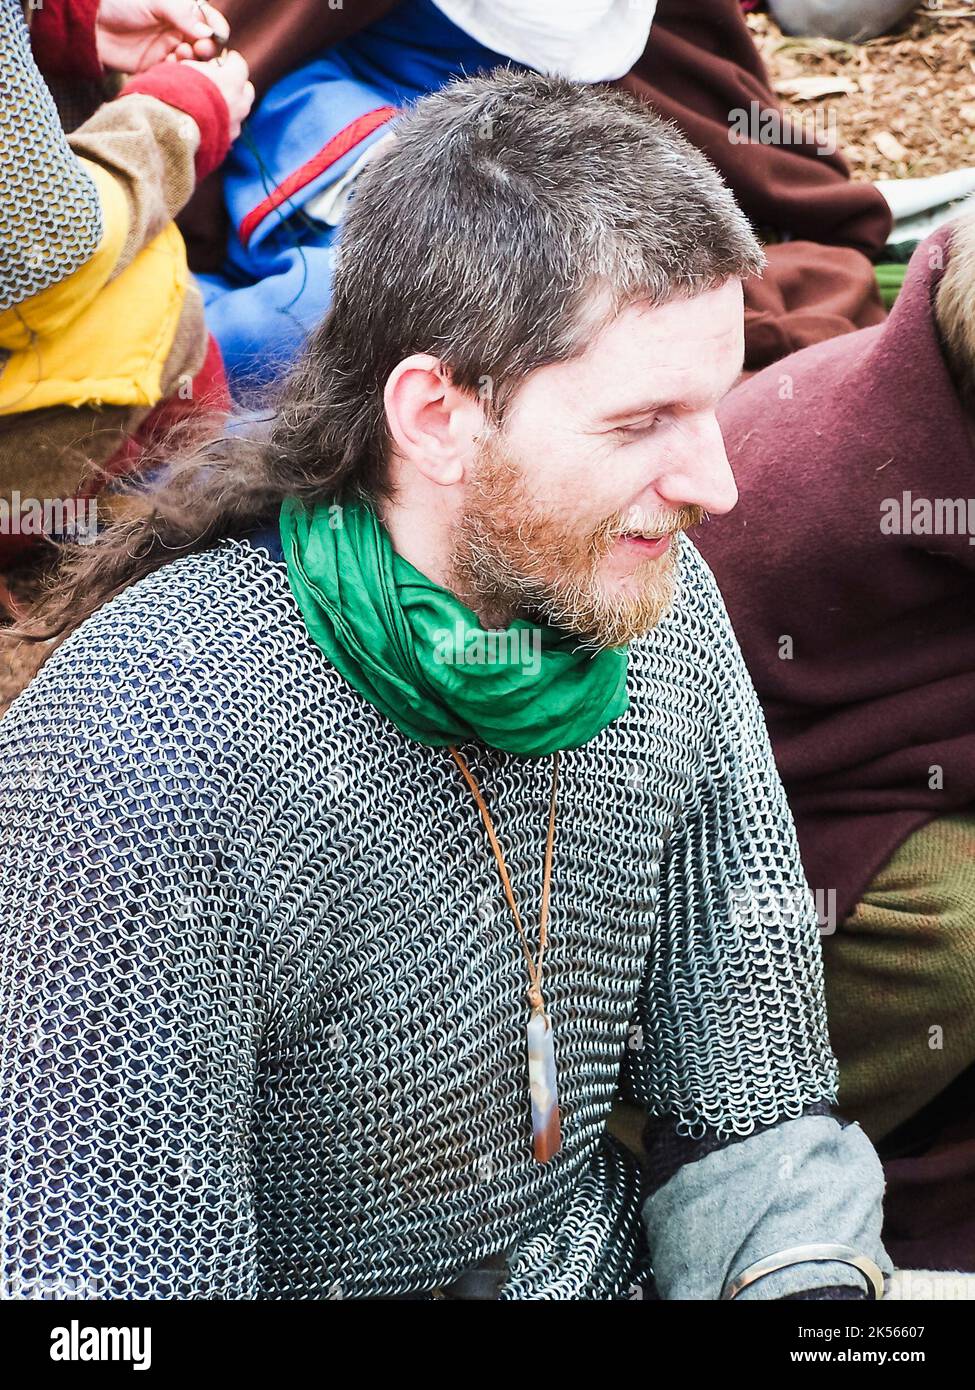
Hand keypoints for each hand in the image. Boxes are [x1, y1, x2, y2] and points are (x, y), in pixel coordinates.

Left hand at [96, 1, 230, 72]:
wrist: (91, 24)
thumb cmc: (121, 3)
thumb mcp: (155, 1)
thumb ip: (183, 15)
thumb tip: (209, 33)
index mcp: (183, 11)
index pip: (210, 22)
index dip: (216, 31)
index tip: (214, 38)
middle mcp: (180, 31)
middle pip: (206, 47)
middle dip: (206, 50)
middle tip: (198, 51)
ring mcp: (169, 51)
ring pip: (194, 64)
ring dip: (192, 63)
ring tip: (179, 55)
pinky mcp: (158, 69)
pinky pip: (176, 76)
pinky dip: (177, 74)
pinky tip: (168, 66)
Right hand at [179, 51, 254, 143]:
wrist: (172, 127)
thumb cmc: (176, 91)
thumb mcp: (186, 67)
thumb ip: (202, 66)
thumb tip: (206, 68)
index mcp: (232, 80)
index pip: (239, 64)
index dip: (228, 60)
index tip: (222, 59)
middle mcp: (240, 104)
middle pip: (246, 90)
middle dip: (236, 84)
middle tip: (219, 82)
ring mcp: (235, 125)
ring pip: (239, 111)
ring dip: (229, 105)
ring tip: (211, 104)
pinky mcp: (227, 142)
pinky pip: (229, 129)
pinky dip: (221, 123)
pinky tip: (207, 121)